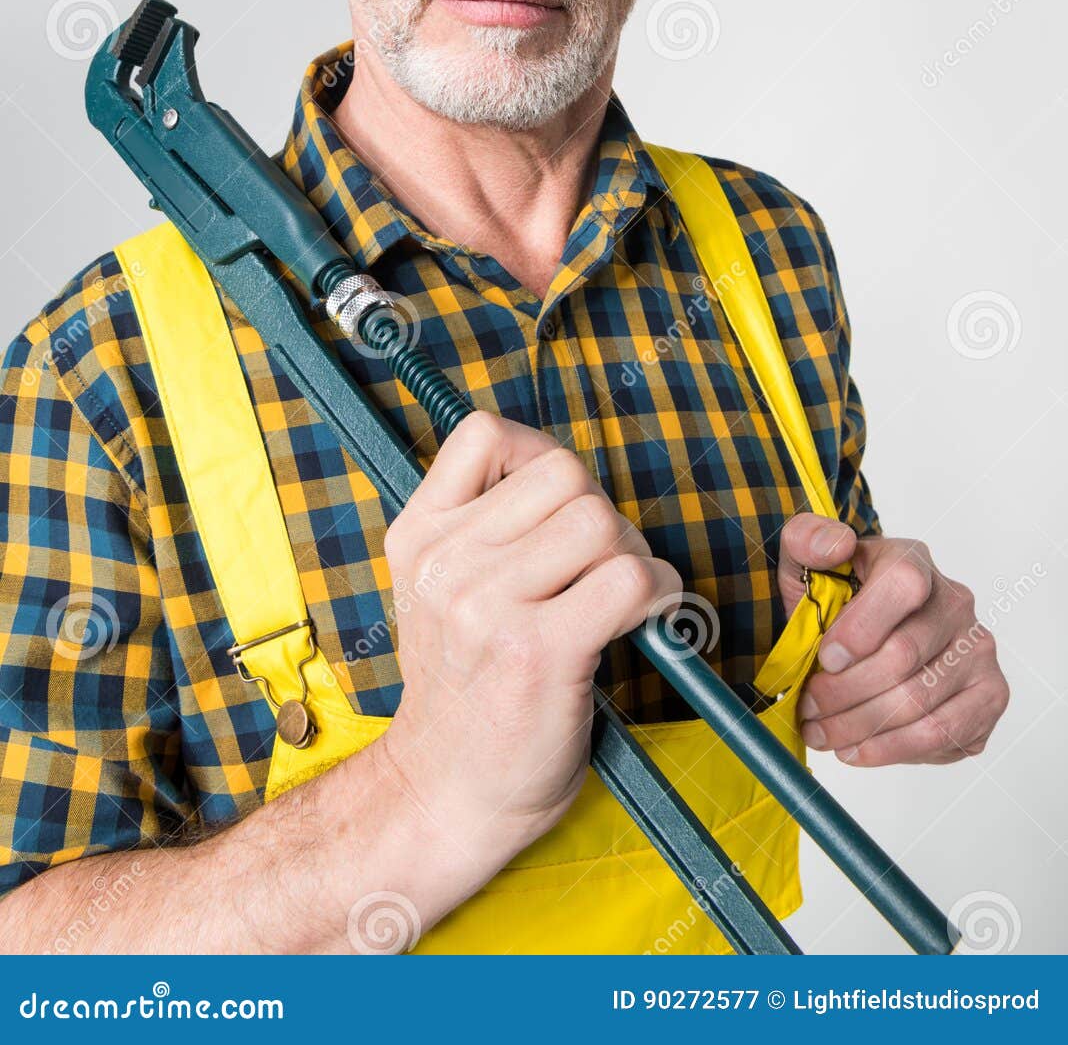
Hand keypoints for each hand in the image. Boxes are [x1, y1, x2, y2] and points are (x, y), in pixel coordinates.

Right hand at [380, 411, 682, 871]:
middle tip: (599, 568)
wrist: (445, 798)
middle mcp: (446, 563)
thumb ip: (479, 526)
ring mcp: (488, 607)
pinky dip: (656, 594)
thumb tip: (568, 474)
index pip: (485, 433)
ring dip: (632, 556)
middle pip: (565, 474)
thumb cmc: (464, 692)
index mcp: (418, 537)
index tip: (557, 506)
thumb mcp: (437, 591)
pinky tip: (641, 623)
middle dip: (601, 513)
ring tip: (618, 599)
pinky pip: (629, 579)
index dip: (539, 455)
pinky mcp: (540, 652)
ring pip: (601, 521)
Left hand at [778, 514, 1009, 765]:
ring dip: (860, 728)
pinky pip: (942, 736)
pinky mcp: (988, 696)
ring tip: (823, 734)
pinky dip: (891, 750)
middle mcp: (956, 604)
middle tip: (808, 709)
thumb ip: (807, 539)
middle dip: (844, 692)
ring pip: (920, 704)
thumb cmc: (835, 596)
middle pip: (903, 657)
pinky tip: (856, 747)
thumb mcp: (806, 559)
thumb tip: (836, 546)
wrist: (865, 630)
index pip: (903, 586)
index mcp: (914, 562)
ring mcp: (977, 652)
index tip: (824, 658)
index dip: (860, 628)